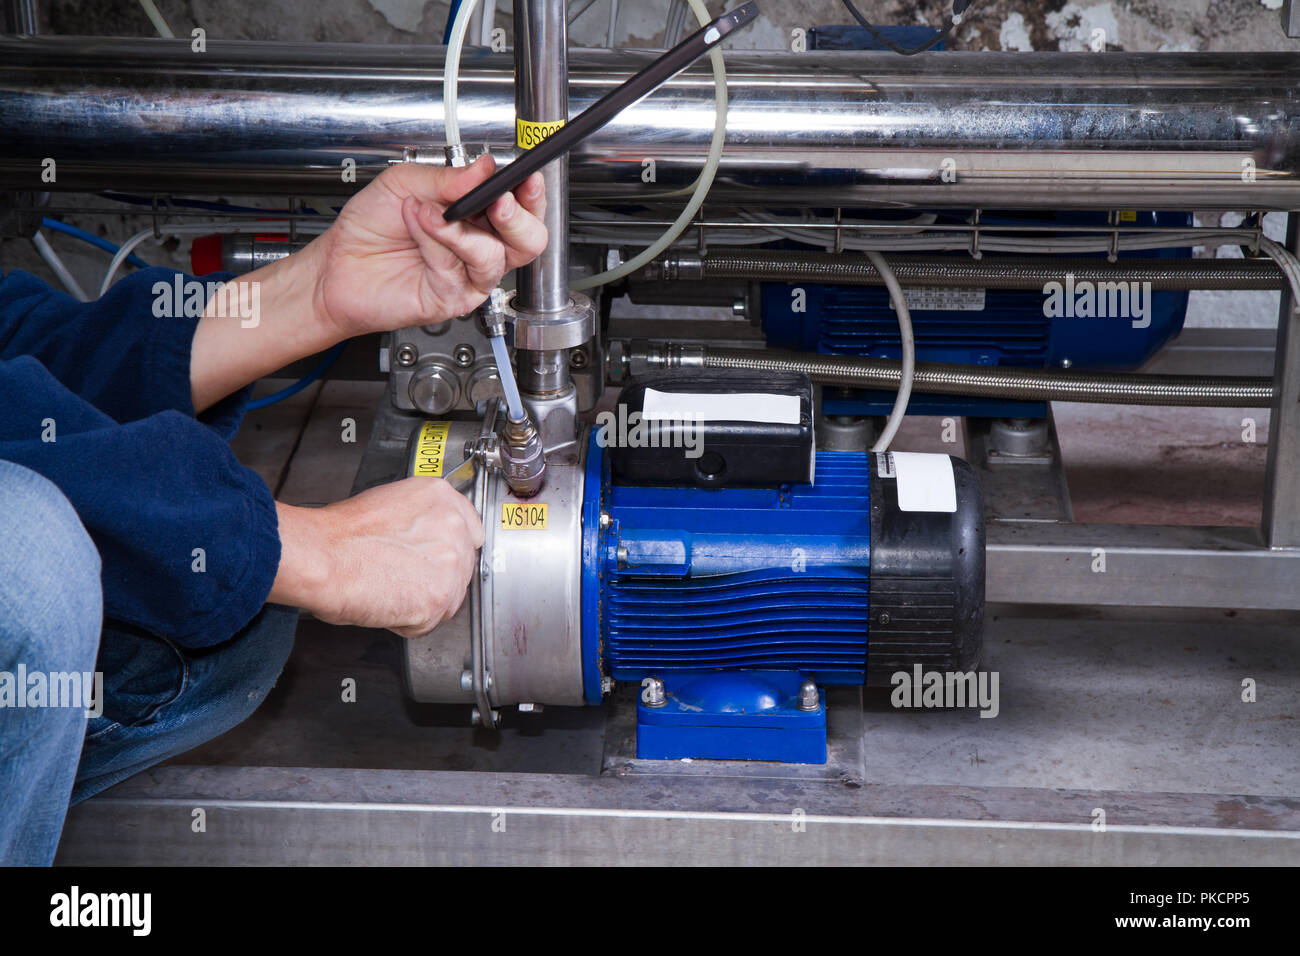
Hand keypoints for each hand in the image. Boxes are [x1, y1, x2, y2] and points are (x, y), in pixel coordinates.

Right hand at [270, 478, 484, 637]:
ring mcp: (451, 563)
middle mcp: (453, 527)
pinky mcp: (440, 598)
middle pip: (462, 565)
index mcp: (440, 497)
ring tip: (389, 589)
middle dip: (434, 578)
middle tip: (402, 577)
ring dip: (421, 601)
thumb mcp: (388, 503)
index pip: (470, 529)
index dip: (449, 549)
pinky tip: (385, 603)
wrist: (322, 558)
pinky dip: (407, 621)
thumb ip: (420, 520)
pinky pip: (429, 621)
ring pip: (449, 596)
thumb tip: (423, 538)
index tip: (437, 558)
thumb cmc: (339, 535)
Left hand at [307, 155, 548, 338]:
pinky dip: (438, 243)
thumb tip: (484, 168)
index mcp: (478, 216)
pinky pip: (460, 269)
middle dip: (518, 217)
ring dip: (459, 229)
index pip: (522, 207)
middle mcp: (480, 247)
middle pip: (530, 240)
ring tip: (428, 212)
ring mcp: (468, 276)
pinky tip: (418, 227)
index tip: (526, 177)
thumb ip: (448, 177)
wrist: (339, 265)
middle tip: (499, 201)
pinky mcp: (452, 298)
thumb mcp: (406, 183)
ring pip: (494, 256)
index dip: (531, 193)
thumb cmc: (371, 227)